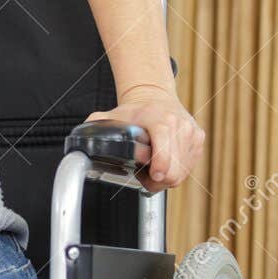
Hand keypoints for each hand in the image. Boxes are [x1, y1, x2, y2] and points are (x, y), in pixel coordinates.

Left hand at [86, 83, 205, 193]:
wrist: (156, 98)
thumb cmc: (134, 111)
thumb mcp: (113, 115)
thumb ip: (96, 125)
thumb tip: (79, 141)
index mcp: (159, 118)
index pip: (165, 146)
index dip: (160, 164)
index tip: (152, 175)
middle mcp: (179, 125)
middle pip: (175, 167)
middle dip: (159, 180)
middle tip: (144, 179)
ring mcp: (191, 133)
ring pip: (183, 171)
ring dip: (167, 178)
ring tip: (151, 171)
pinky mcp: (198, 140)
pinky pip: (189, 167)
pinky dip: (176, 171)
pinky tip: (162, 165)